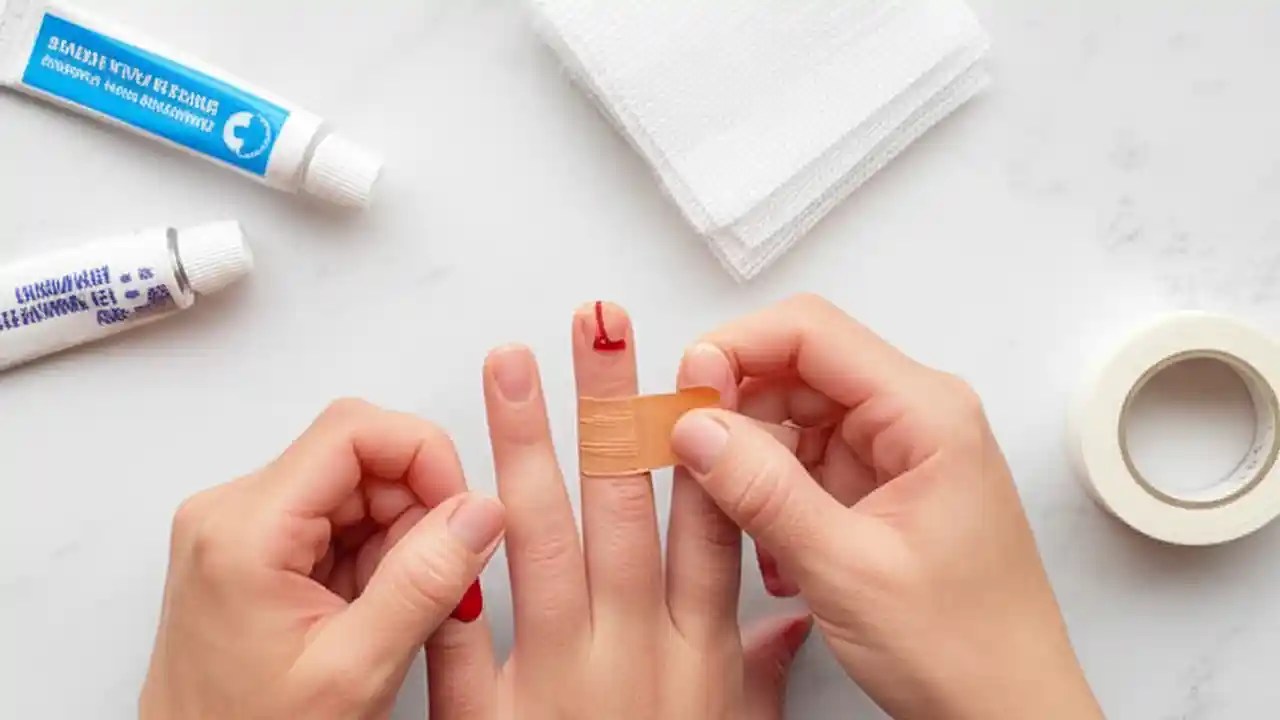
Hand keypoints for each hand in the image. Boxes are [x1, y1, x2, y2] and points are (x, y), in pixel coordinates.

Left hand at [140, 400, 504, 719]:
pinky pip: (337, 518)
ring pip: (354, 485)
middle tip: (440, 574)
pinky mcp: (253, 548)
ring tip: (398, 606)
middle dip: (416, 505)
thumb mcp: (355, 671)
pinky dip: (375, 554)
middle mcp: (230, 514)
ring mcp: (239, 529)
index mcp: (243, 531)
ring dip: (399, 534)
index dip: (424, 455)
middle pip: (357, 454)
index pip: (353, 431)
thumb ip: (424, 583)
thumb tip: (481, 512)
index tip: (462, 509)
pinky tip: (373, 606)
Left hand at [420, 303, 807, 717]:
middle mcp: (633, 655)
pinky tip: (439, 498)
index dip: (700, 439)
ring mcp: (559, 682)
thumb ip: (760, 676)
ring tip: (510, 366)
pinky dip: (449, 567)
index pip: (707, 523)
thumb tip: (796, 620)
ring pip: (541, 539)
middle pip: (623, 506)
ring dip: (524, 444)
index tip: (694, 368)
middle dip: (610, 406)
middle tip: (596, 325)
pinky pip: (464, 634)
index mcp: (697, 657)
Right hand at [669, 295, 1102, 718]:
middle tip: (689, 455)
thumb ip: (764, 490)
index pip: (811, 333)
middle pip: (797, 368)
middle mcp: (916, 418)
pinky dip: (771, 493)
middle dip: (734, 408)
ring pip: (793, 417)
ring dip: (751, 460)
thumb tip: (696, 426)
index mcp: (928, 415)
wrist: (1008, 710)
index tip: (685, 390)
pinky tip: (770, 545)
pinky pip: (805, 461)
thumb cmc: (967, 649)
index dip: (736, 349)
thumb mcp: (846, 570)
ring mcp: (897, 451)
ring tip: (737, 517)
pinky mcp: (880, 485)